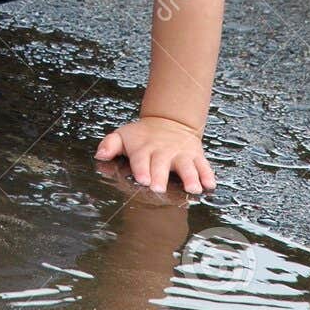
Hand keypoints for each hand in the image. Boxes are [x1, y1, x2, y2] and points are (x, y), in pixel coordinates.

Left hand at [94, 115, 215, 194]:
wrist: (169, 121)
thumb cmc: (142, 136)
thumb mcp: (123, 135)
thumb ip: (110, 145)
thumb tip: (100, 154)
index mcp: (144, 149)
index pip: (141, 160)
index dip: (141, 169)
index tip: (142, 179)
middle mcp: (163, 152)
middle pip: (162, 165)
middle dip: (161, 176)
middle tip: (160, 188)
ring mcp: (181, 154)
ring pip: (186, 166)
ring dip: (190, 177)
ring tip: (193, 189)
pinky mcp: (195, 156)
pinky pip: (203, 165)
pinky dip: (207, 175)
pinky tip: (210, 185)